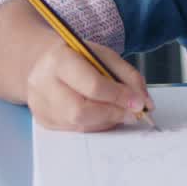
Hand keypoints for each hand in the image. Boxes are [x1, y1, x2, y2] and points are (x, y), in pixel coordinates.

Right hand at [26, 39, 151, 131]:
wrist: (43, 62)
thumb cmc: (77, 57)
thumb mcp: (105, 55)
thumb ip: (128, 76)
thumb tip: (145, 103)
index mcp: (60, 60)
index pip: (92, 85)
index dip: (119, 96)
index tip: (139, 103)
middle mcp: (44, 84)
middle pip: (81, 111)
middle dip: (113, 114)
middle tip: (133, 114)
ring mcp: (41, 105)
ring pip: (79, 124)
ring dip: (107, 121)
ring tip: (120, 112)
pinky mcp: (44, 121)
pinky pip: (75, 130)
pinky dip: (95, 125)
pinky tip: (103, 114)